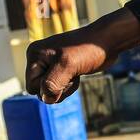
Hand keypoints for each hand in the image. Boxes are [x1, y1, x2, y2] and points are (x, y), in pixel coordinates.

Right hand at [25, 8, 139, 103]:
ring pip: (51, 90)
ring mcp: (51, 63)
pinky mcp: (63, 68)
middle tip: (71, 73)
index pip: (32, 87)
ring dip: (65, 87)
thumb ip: (52, 83)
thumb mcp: (68, 65)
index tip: (64, 74)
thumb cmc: (87, 49)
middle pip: (40, 90)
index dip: (48, 88)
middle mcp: (40, 58)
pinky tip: (78, 74)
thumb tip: (46, 99)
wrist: (108, 41)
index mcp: (34, 54)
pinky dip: (70, 85)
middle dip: (58, 88)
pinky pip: (60, 87)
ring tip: (76, 72)